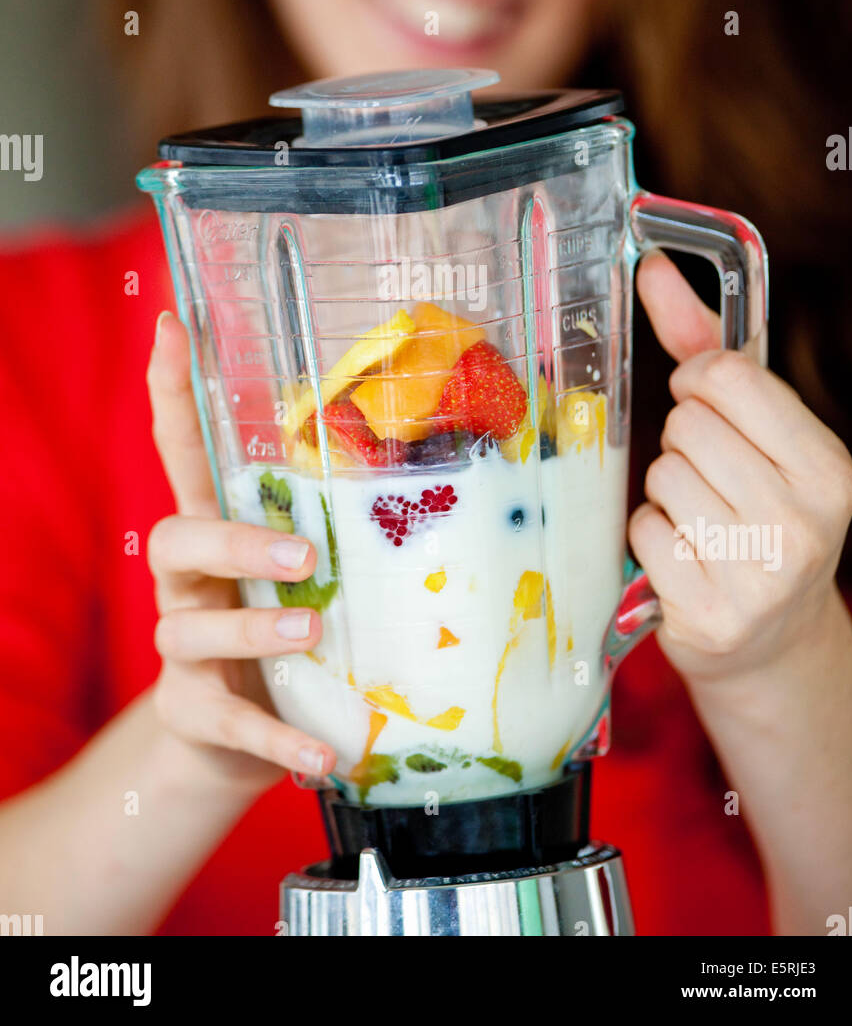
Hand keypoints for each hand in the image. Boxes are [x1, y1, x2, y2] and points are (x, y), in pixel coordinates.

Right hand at [145, 310, 335, 788]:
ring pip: (192, 631)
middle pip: (177, 538)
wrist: (238, 737)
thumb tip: (451, 470)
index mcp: (217, 531)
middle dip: (234, 540)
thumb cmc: (287, 630)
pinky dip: (278, 739)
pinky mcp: (193, 712)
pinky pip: (230, 722)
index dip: (171, 391)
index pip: (182, 449)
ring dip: (255, 629)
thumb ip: (350, 529)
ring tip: (312, 632)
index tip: (170, 325)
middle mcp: (188, 584)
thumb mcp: (308, 573)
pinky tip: (326, 758)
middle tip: (302, 550)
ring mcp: (183, 649)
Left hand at [628, 253, 851, 683]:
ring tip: (698, 520)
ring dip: (663, 493)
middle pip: (685, 427)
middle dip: (681, 444)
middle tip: (707, 479)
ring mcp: (761, 574)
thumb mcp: (756, 427)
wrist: (771, 639)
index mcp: (829, 467)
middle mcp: (806, 521)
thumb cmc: (758, 510)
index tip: (708, 409)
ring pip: (660, 476)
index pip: (725, 376)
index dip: (698, 386)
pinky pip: (642, 530)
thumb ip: (704, 342)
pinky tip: (682, 556)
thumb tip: (652, 265)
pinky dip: (649, 536)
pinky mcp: (710, 613)